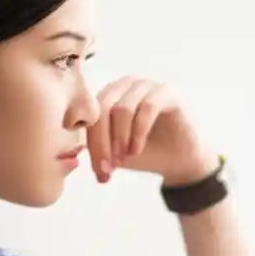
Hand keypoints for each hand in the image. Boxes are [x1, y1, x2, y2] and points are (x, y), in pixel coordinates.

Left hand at [87, 76, 220, 185]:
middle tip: (108, 167)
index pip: (90, 114)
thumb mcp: (114, 152)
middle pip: (103, 108)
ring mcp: (148, 85)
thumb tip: (72, 152)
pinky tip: (137, 149)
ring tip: (125, 157)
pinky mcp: (168, 93)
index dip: (92, 143)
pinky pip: (147, 107)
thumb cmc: (147, 153)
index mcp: (110, 95)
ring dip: (121, 137)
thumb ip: (95, 146)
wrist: (182, 161)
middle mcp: (127, 85)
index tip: (99, 170)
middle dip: (103, 141)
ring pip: (122, 108)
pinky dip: (139, 131)